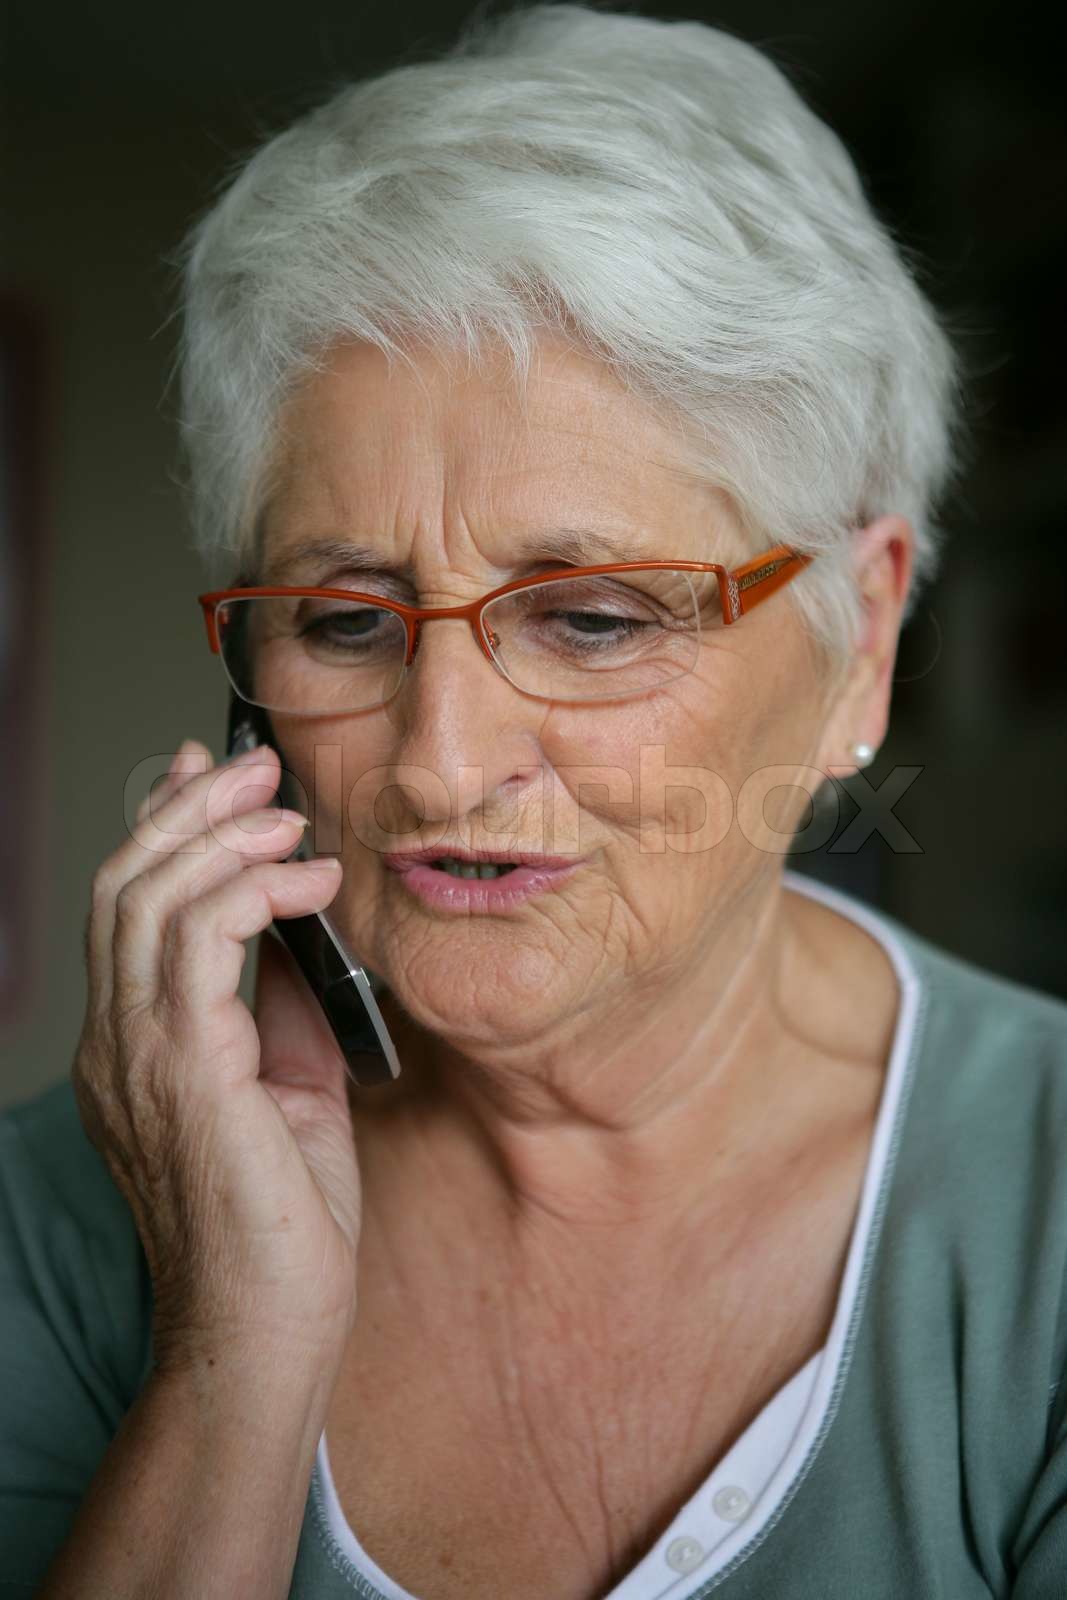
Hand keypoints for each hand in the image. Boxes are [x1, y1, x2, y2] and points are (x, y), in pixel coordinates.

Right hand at [73, 738, 361, 1374]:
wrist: (265, 1334)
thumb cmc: (283, 1230)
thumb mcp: (293, 1090)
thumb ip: (283, 1009)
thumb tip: (308, 931)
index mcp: (134, 1049)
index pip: (127, 910)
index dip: (162, 828)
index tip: (210, 774)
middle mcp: (115, 1044)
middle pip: (122, 884)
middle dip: (190, 810)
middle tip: (254, 767)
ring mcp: (134, 1057)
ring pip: (146, 897)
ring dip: (222, 837)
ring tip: (290, 814)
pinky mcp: (179, 1070)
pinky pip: (196, 940)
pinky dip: (253, 890)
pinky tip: (310, 881)